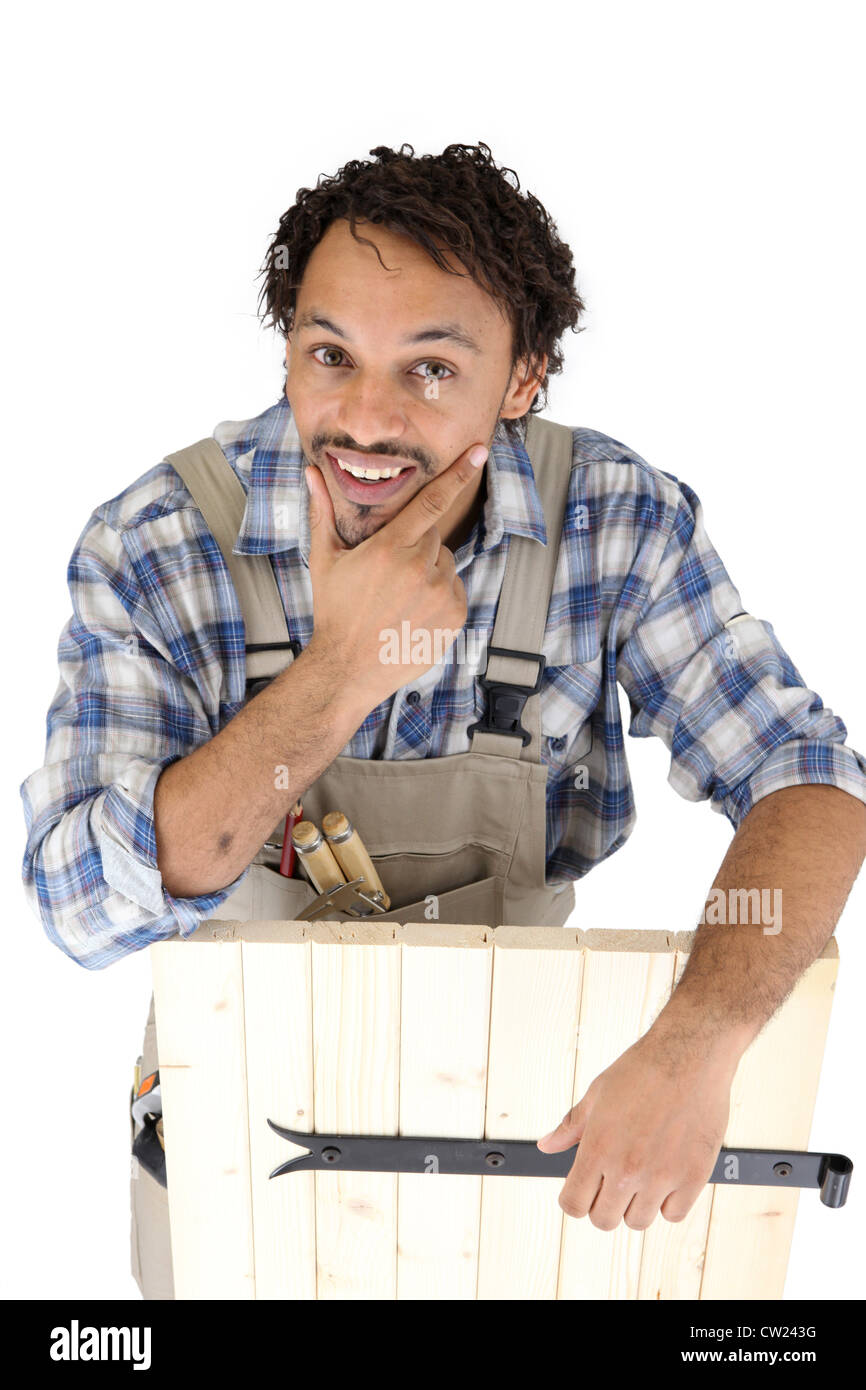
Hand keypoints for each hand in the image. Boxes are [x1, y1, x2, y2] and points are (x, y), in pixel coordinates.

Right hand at [304, 443, 486, 707]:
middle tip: (388, 574)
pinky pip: (455, 590)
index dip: (457, 473)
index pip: (432, 501)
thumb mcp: (325, 560)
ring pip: (444, 563)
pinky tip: (412, 613)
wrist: (347, 669)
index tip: (478, 452)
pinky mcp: (455, 616)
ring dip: (428, 572)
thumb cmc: (334, 612)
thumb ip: (323, 512)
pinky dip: (439, 596)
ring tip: (398, 598)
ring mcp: (441, 594)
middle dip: (415, 546)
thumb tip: (311, 472)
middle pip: (433, 536)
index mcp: (390, 548)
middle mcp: (420, 568)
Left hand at [536, 1030, 735, 1229]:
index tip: (583, 1191)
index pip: (573, 1204)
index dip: (574, 1200)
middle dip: (602, 1205)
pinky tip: (665, 1177)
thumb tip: (547, 1145)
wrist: (689, 1055)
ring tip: (641, 1176)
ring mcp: (661, 1177)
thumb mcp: (597, 1094)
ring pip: (638, 1222)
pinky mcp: (692, 1177)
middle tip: (612, 1184)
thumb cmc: (644, 1070)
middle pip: (604, 1219)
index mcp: (598, 1148)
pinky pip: (673, 1214)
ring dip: (635, 1205)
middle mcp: (627, 1169)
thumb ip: (571, 1127)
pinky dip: (668, 1202)